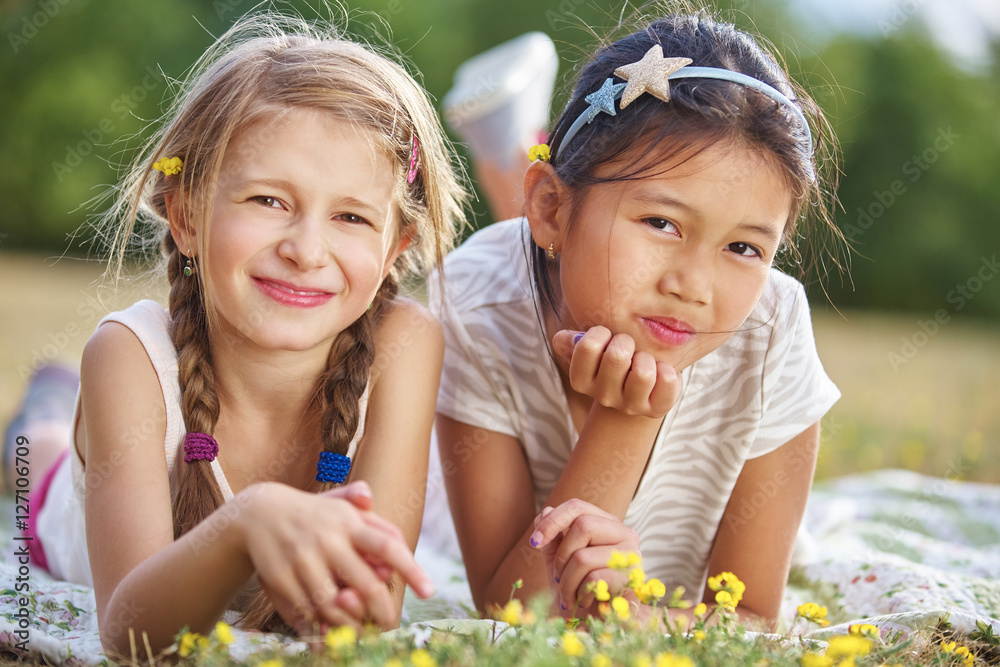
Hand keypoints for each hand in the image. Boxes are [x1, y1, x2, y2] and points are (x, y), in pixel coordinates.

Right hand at [237, 482, 432, 632]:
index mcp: (348, 522)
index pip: (388, 546)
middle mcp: (327, 541)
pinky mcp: (280, 579)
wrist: (256, 514)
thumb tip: (371, 497)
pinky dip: (320, 627)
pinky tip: (330, 633)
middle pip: (366, 586)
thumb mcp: (337, 503)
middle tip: (390, 625)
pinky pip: (306, 613)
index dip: (411, 570)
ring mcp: (302, 561)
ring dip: (352, 626)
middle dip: (383, 612)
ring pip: (335, 607)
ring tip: (362, 634)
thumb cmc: (310, 514)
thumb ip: (361, 507)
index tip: (429, 592)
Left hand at [530, 498, 640, 617]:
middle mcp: (623, 532)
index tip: (534, 542)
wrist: (599, 623)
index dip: (552, 521)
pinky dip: (580, 593)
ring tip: (567, 595)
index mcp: (605, 523)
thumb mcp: (559, 560)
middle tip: (558, 576)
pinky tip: (584, 600)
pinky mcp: (631, 577)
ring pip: (583, 556)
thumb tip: (544, 512)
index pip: (577, 506)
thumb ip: (552, 537)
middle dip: (561, 556)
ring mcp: (631, 554)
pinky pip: (593, 579)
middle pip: (583, 525)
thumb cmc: (579, 588)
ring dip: (566, 581)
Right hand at [551, 327, 681, 417]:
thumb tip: (562, 338)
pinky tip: (661, 372)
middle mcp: (603, 397)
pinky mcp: (656, 408)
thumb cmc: (612, 362)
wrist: (635, 392)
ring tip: (643, 362)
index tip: (606, 337)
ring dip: (646, 358)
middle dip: (626, 342)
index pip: (586, 347)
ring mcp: (631, 405)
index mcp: (582, 380)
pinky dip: (668, 370)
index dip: (600, 333)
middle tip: (628, 347)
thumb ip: (573, 342)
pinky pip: (668, 382)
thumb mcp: (592, 351)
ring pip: (643, 373)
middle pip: (616, 356)